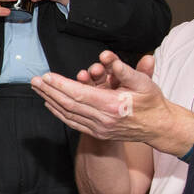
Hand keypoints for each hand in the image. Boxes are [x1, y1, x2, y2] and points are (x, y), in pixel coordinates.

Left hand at [31, 51, 193, 155]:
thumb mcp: (144, 82)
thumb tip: (110, 60)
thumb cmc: (152, 102)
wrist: (159, 127)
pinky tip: (50, 104)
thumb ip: (126, 71)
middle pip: (69, 104)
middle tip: (34, 81)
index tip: (46, 76)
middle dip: (49, 92)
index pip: (79, 94)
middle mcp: (103, 120)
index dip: (61, 85)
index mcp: (113, 106)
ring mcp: (99, 129)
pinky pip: (73, 123)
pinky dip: (60, 113)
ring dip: (51, 101)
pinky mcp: (98, 133)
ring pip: (68, 115)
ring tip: (38, 90)